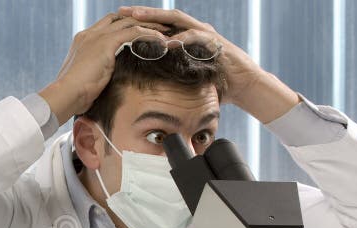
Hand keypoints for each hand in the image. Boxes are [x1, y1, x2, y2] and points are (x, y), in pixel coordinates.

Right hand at [39, 13, 168, 124]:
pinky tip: (161, 40)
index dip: (124, 26)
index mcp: (82, 40)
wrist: (64, 95)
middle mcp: (89, 34)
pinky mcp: (105, 43)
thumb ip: (95, 71)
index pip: (108, 24)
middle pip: (120, 19)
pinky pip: (133, 33)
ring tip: (166, 31)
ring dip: (149, 25)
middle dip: (140, 20)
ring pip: (129, 22)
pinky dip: (148, 35)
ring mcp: (97, 37)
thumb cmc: (72, 95)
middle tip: (158, 26)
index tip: (140, 31)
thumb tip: (105, 80)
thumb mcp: (85, 78)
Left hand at [119, 6, 298, 122]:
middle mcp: (190, 30)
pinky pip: (195, 36)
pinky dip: (181, 38)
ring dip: (157, 18)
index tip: (116, 23)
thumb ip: (165, 74)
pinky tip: (167, 42)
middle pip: (162, 17)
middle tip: (121, 12)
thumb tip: (142, 85)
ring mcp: (202, 33)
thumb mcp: (182, 77)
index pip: (155, 26)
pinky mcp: (213, 42)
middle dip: (141, 14)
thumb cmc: (210, 82)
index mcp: (181, 36)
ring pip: (176, 20)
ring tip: (138, 18)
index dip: (136, 24)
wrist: (240, 84)